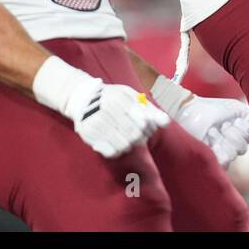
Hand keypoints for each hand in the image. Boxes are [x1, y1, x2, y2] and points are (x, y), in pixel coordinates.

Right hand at [33, 56, 168, 157]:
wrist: (82, 98)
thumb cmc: (112, 97)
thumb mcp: (130, 96)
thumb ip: (149, 109)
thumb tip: (166, 123)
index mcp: (121, 99)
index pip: (144, 122)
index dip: (149, 128)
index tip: (147, 127)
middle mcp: (109, 110)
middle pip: (135, 135)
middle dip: (140, 137)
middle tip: (138, 134)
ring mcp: (98, 123)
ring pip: (124, 146)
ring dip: (129, 145)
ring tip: (126, 137)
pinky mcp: (89, 135)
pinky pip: (111, 152)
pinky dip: (117, 150)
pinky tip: (115, 141)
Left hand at [151, 75, 248, 166]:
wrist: (191, 111)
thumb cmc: (212, 108)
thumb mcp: (237, 108)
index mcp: (242, 133)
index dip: (243, 128)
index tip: (232, 119)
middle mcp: (233, 145)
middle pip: (243, 147)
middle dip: (232, 132)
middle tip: (221, 125)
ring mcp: (223, 153)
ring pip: (234, 153)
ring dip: (222, 138)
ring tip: (212, 130)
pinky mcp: (212, 159)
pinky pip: (224, 161)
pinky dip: (218, 148)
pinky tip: (210, 138)